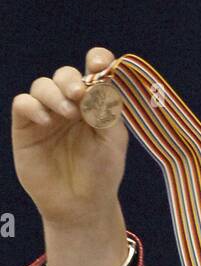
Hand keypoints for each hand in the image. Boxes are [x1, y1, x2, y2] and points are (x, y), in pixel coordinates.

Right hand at [11, 46, 127, 227]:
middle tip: (80, 95)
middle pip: (65, 75)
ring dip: (54, 93)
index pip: (94, 70)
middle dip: (71, 80)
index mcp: (95, 103)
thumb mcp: (111, 140)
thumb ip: (106, 110)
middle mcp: (70, 104)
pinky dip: (33, 106)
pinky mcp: (26, 127)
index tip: (100, 64)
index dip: (97, 59)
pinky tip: (46, 120)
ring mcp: (47, 114)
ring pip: (43, 86)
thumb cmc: (101, 173)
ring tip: (67, 113)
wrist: (82, 206)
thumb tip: (95, 83)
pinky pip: (23, 104)